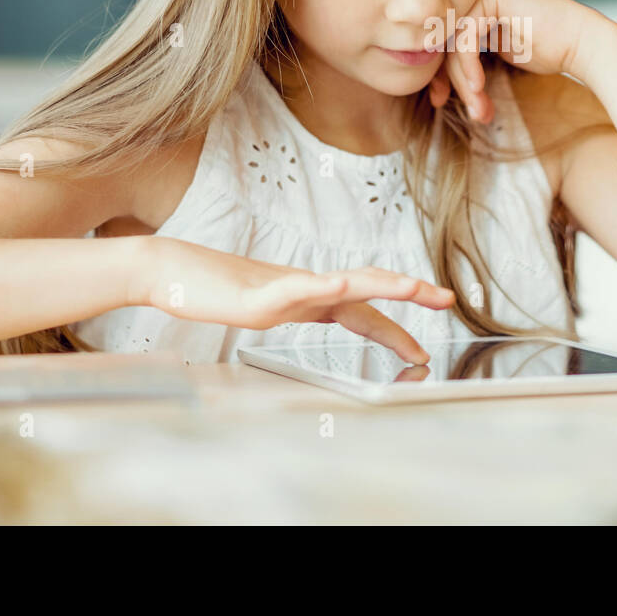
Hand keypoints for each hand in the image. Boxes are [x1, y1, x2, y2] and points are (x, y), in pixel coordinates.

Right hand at [132, 237, 455, 363]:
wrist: (168, 270)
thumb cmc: (212, 288)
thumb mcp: (264, 306)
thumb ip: (294, 306)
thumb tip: (316, 307)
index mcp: (308, 297)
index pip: (363, 312)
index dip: (395, 328)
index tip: (422, 347)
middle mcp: (304, 289)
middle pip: (367, 289)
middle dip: (410, 294)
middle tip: (448, 299)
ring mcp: (282, 288)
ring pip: (341, 284)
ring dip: (381, 284)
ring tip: (413, 287)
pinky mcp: (256, 292)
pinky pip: (293, 288)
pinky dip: (320, 286)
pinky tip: (339, 285)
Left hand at [425, 0, 613, 122]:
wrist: (582, 45)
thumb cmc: (547, 51)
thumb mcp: (495, 58)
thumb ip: (466, 62)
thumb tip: (433, 86)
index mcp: (473, 4)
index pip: (440, 39)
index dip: (437, 73)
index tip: (439, 101)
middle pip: (443, 41)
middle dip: (451, 81)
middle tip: (468, 110)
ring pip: (452, 42)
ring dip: (463, 81)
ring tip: (479, 108)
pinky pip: (466, 37)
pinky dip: (469, 66)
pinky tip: (479, 86)